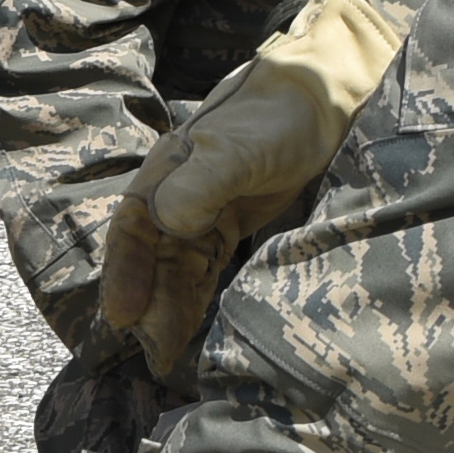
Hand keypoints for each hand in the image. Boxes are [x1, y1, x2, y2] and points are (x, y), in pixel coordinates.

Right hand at [94, 0, 404, 377]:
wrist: (329, 100)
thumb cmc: (280, 117)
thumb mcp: (239, 150)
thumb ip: (202, 184)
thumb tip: (167, 223)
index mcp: (169, 171)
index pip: (133, 228)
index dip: (124, 272)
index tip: (124, 316)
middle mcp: (179, 192)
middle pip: (154, 256)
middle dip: (150, 303)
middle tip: (154, 352)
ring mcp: (205, 209)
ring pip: (178, 267)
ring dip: (170, 306)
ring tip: (167, 352)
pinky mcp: (232, 221)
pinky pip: (205, 266)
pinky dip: (195, 295)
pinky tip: (192, 325)